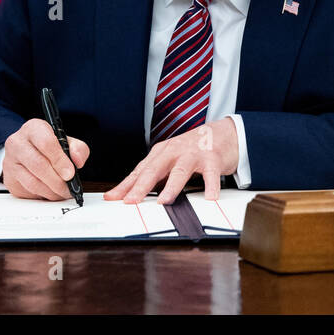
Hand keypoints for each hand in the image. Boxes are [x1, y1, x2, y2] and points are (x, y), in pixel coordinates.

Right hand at [2, 118, 90, 199]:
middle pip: (38, 165)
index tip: (70, 173)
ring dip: (51, 191)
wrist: (28, 151)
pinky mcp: (9, 179)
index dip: (60, 160)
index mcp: (33, 128)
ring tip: (62, 192)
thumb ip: (77, 148)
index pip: (46, 143)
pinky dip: (43, 195)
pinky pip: (28, 191)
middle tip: (68, 187)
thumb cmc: (47, 146)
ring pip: (32, 182)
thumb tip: (77, 160)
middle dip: (57, 180)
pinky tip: (51, 192)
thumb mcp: (65, 141)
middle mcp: (17, 143)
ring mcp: (10, 162)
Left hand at [105, 119, 238, 203]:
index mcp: (161, 153)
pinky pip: (210, 174)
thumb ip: (155, 176)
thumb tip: (134, 194)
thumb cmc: (192, 149)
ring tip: (163, 201)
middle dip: (141, 186)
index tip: (112, 198)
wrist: (221, 133)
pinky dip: (210, 186)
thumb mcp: (170, 160)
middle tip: (131, 201)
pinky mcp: (212, 158)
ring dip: (171, 187)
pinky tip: (209, 198)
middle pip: (154, 169)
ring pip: (179, 171)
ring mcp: (193, 154)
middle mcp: (174, 152)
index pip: (140, 171)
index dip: (125, 185)